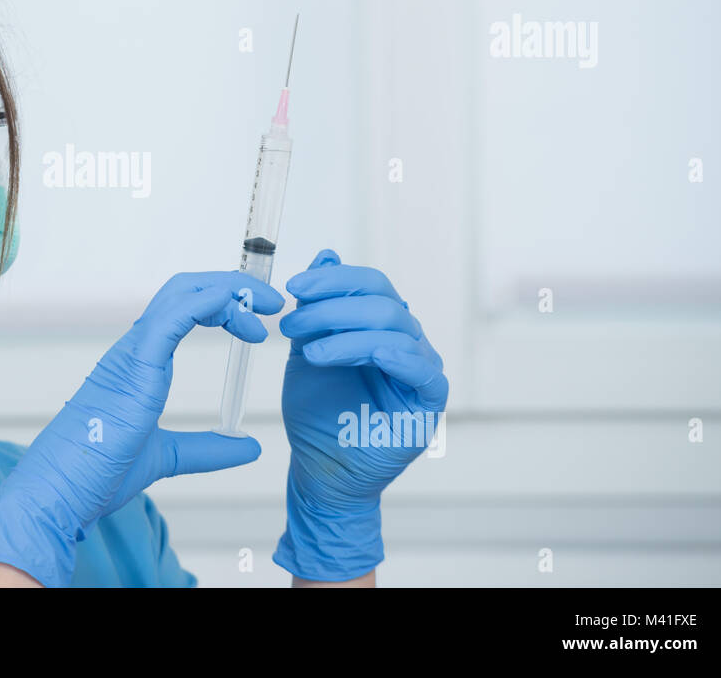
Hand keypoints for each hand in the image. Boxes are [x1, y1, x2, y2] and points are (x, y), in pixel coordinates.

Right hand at [0, 271, 283, 586]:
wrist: (62, 491)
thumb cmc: (96, 473)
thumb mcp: (166, 457)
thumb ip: (206, 449)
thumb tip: (246, 446)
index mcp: (140, 362)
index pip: (184, 311)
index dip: (224, 307)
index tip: (257, 328)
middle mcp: (135, 347)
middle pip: (186, 291)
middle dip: (232, 287)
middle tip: (272, 306)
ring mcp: (133, 351)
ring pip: (182, 294)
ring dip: (228, 291)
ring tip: (263, 308)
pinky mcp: (135, 362)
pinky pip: (175, 316)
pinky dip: (209, 302)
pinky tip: (236, 308)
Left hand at [273, 249, 447, 581]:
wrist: (320, 466)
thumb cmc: (317, 411)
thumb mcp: (307, 349)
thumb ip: (317, 307)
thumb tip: (326, 255)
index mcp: (378, 324)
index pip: (369, 285)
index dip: (333, 280)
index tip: (294, 287)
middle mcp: (404, 339)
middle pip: (382, 303)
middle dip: (332, 309)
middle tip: (292, 325)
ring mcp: (420, 368)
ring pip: (396, 331)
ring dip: (348, 335)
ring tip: (311, 353)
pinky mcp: (429, 401)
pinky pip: (423, 371)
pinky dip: (399, 357)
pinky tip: (376, 355)